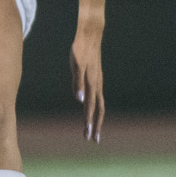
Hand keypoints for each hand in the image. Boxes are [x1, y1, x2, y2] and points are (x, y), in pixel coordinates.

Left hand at [70, 27, 104, 141]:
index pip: (90, 107)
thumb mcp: (76, 66)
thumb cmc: (79, 50)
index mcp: (91, 84)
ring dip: (96, 118)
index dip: (89, 122)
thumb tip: (80, 100)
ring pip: (99, 104)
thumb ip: (77, 82)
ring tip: (93, 130)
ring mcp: (98, 82)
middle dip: (95, 125)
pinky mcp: (96, 78)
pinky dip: (96, 108)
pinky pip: (98, 97)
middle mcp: (97, 85)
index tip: (88, 134)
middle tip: (93, 140)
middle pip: (98, 110)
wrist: (89, 37)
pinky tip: (92, 111)